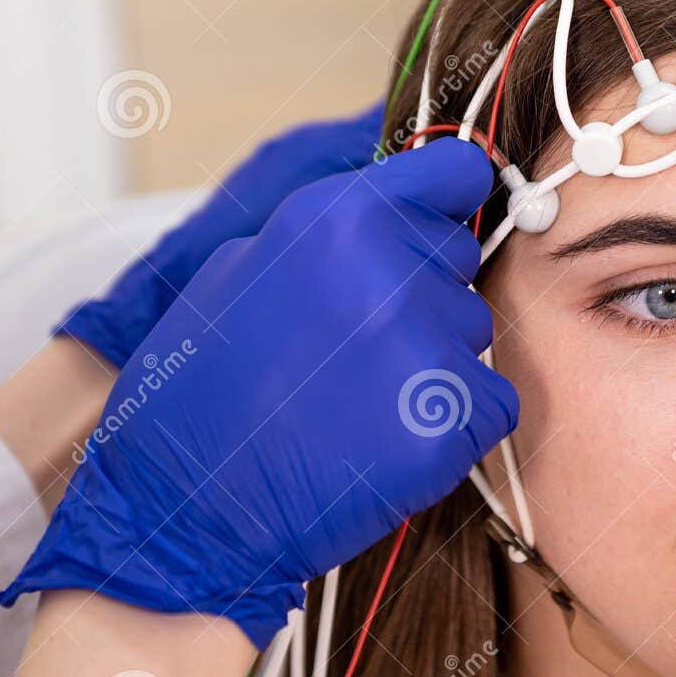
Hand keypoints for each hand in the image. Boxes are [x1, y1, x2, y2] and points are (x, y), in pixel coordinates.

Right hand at [0, 137, 517, 649]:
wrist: (185, 505)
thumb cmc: (201, 391)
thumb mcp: (244, 269)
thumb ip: (332, 233)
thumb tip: (397, 213)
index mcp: (338, 217)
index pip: (456, 171)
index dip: (446, 203)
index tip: (435, 225)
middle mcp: (392, 269)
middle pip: (459, 261)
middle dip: (422, 295)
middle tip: (353, 348)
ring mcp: (427, 345)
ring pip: (472, 335)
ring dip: (434, 363)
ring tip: (357, 401)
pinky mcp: (452, 419)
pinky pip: (490, 404)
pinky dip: (453, 424)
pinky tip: (387, 441)